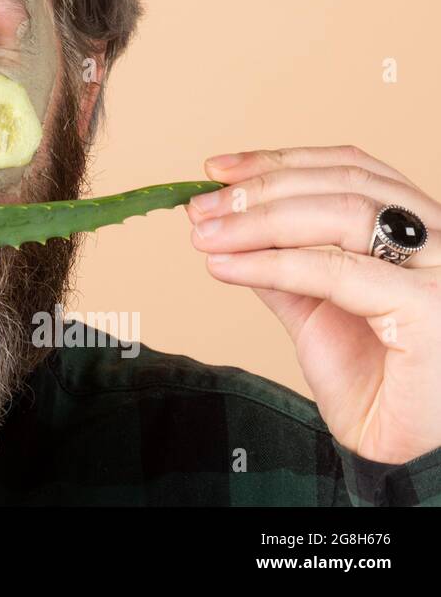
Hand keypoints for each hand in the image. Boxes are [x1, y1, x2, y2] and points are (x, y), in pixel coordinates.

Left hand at [186, 145, 439, 463]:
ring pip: (344, 214)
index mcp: (421, 232)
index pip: (352, 170)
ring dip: (259, 220)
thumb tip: (226, 229)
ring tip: (205, 234)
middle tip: (201, 206)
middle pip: (345, 184)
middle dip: (262, 189)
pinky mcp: (433, 309)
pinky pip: (338, 272)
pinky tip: (227, 266)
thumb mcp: (318, 313)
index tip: (217, 169)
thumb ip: (283, 269)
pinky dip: (273, 263)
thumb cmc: (381, 387)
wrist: (413, 458)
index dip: (281, 161)